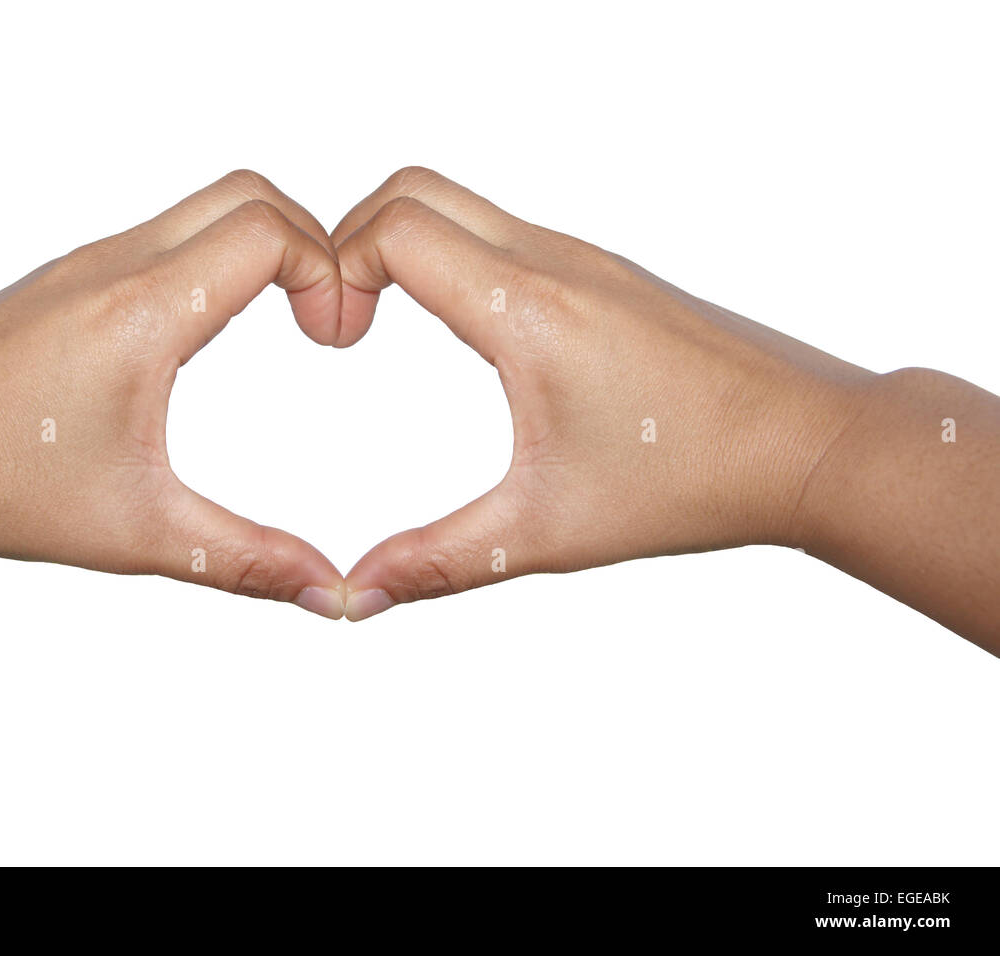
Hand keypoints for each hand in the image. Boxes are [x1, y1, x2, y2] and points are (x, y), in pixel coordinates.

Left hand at [0, 171, 352, 619]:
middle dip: (310, 243)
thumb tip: (328, 593)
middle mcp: (113, 265)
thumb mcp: (137, 532)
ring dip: (259, 249)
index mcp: (142, 312)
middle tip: (324, 320)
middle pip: (247, 193)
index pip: (270, 230)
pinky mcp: (61, 278)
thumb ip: (246, 562)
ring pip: (199, 208)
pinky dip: (208, 262)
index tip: (335, 339)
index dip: (330, 271)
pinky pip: (158, 237)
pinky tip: (202, 333)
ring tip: (282, 323)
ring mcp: (81, 263)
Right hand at [332, 168, 876, 620]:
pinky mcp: (607, 274)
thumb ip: (436, 562)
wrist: (812, 444)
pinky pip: (507, 233)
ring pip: (464, 205)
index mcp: (527, 309)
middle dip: (353, 239)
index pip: (396, 229)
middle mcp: (554, 261)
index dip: (336, 268)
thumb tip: (354, 597)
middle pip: (416, 190)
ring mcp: (586, 259)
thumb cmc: (695, 478)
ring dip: (406, 246)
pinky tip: (465, 331)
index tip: (333, 338)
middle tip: (342, 319)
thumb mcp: (545, 529)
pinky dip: (456, 258)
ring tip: (383, 320)